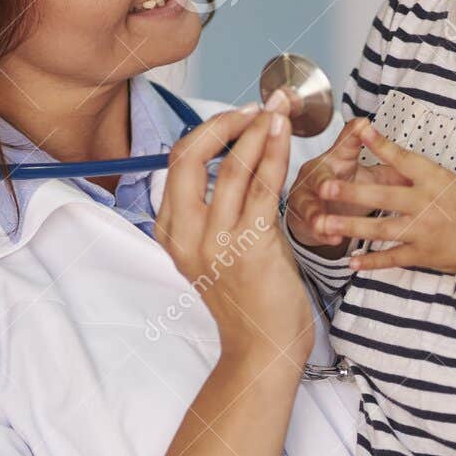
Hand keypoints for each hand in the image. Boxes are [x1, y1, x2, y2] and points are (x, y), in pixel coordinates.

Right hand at [155, 100, 312, 365]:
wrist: (263, 349)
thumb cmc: (250, 300)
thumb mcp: (218, 251)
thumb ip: (219, 210)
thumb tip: (237, 161)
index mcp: (170, 233)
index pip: (177, 164)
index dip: (207, 132)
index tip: (238, 117)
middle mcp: (186, 235)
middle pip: (190, 156)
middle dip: (225, 122)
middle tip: (258, 107)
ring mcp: (216, 242)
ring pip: (233, 167)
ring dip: (259, 130)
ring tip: (280, 108)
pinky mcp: (251, 247)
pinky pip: (263, 186)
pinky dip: (275, 152)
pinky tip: (285, 134)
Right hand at [283, 117, 409, 252]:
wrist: (316, 207)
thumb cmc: (346, 186)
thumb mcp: (368, 175)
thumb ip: (390, 169)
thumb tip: (422, 164)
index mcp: (337, 158)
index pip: (346, 144)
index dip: (353, 135)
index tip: (362, 125)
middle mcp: (317, 173)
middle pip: (320, 177)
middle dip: (324, 182)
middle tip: (327, 188)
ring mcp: (305, 195)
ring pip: (309, 206)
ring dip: (316, 216)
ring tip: (322, 223)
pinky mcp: (301, 218)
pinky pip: (310, 227)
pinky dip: (322, 235)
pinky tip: (331, 240)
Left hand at [315, 120, 455, 274]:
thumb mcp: (451, 180)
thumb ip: (420, 173)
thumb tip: (391, 156)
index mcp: (435, 179)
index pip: (404, 159)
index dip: (382, 144)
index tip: (362, 128)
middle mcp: (427, 203)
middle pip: (383, 195)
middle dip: (352, 191)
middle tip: (324, 185)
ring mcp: (424, 230)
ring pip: (381, 228)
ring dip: (351, 225)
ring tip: (325, 223)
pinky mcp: (424, 255)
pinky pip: (393, 259)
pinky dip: (372, 262)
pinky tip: (351, 262)